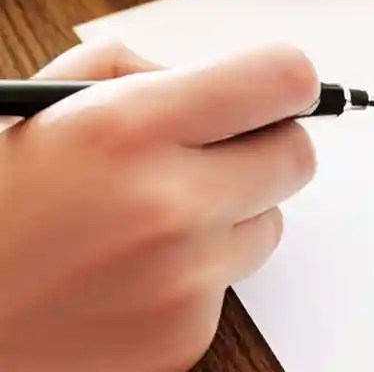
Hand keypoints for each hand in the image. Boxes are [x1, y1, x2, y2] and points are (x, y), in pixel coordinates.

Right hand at [0, 41, 319, 370]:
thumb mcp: (42, 106)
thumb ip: (136, 73)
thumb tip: (213, 80)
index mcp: (131, 128)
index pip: (284, 79)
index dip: (286, 82)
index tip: (277, 90)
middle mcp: (169, 204)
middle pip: (296, 155)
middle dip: (263, 147)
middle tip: (213, 155)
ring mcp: (183, 278)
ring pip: (270, 224)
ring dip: (230, 216)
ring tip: (148, 223)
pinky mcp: (185, 335)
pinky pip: (229, 283)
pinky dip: (195, 274)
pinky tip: (129, 274)